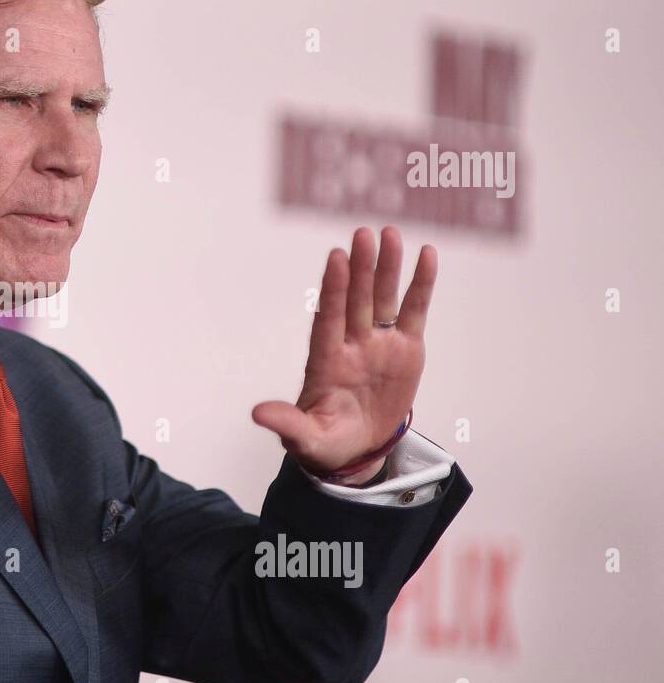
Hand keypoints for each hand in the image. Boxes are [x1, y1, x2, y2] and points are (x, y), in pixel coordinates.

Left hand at [251, 226, 437, 474]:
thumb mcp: (306, 437)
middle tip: (362, 234)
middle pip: (356, 300)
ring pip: (383, 298)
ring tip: (389, 233)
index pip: (329, 318)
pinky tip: (427, 255)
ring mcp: (379, 343)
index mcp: (326, 361)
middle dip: (360, 269)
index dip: (332, 289)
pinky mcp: (406, 349)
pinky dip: (420, 285)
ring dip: (386, 267)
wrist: (357, 448)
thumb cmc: (325, 441)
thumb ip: (287, 423)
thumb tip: (256, 414)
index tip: (336, 258)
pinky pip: (414, 311)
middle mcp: (351, 344)